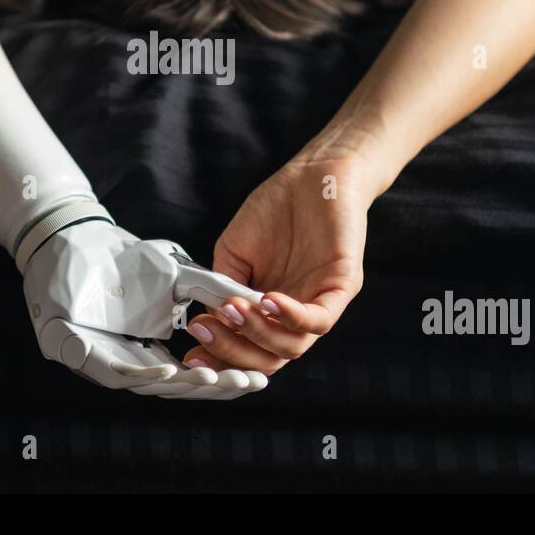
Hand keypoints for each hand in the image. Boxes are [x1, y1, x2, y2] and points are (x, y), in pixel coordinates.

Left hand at [24, 219, 269, 398]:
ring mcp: (104, 364)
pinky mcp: (80, 355)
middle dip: (216, 386)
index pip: (196, 375)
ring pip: (151, 385)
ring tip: (218, 376)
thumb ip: (214, 292)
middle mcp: (131, 366)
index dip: (228, 378)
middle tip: (249, 382)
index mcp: (153, 353)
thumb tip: (258, 304)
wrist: (74, 239)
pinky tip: (172, 367)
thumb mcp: (178, 276)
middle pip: (179, 388)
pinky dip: (146, 371)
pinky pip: (116, 371)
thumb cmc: (123, 260)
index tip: (260, 377)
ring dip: (186, 384)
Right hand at [182, 148, 377, 374]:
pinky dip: (291, 316)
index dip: (219, 359)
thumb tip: (208, 316)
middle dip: (232, 350)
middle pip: (268, 360)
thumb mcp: (235, 251)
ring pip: (291, 346)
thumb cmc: (276, 210)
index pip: (247, 350)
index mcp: (268, 312)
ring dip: (256, 333)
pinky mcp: (343, 287)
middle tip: (205, 328)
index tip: (191, 356)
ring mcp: (320, 303)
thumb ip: (222, 284)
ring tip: (233, 309)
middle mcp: (295, 315)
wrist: (314, 174)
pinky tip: (267, 301)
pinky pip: (320, 319)